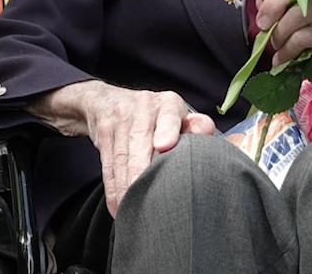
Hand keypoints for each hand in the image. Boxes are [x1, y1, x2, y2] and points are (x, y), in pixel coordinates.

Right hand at [34, 81, 214, 217]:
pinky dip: (113, 189)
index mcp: (168, 104)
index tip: (164, 146)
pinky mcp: (104, 134)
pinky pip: (108, 165)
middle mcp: (143, 108)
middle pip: (140, 141)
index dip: (167, 130)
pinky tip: (119, 208)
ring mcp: (120, 120)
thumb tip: (207, 132)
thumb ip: (195, 127)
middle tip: (147, 198)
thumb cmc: (154, 116)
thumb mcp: (177, 115)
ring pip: (122, 157)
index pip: (169, 116)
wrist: (109, 101)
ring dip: (126, 187)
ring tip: (133, 211)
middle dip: (141, 170)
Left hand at [257, 0, 311, 104]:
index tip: (262, 21)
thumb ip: (286, 11)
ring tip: (279, 57)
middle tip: (271, 42)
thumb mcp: (309, 27)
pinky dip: (294, 53)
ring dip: (284, 42)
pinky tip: (288, 64)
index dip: (275, 1)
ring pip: (303, 20)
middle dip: (278, 25)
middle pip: (298, 2)